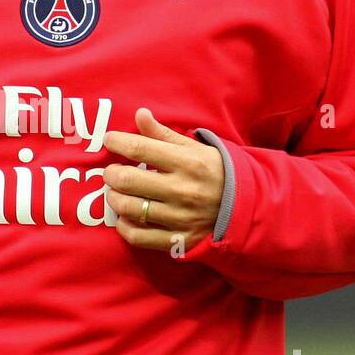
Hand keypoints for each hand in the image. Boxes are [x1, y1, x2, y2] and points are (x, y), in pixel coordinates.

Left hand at [102, 107, 224, 255]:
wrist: (244, 206)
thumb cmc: (214, 171)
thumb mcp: (194, 148)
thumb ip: (163, 134)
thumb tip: (139, 114)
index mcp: (187, 163)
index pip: (141, 149)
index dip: (118, 142)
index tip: (110, 140)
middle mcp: (182, 190)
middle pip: (128, 180)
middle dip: (111, 174)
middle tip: (112, 172)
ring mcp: (180, 218)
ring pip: (129, 209)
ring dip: (114, 199)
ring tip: (117, 193)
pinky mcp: (178, 240)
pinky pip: (139, 237)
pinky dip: (124, 227)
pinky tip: (125, 217)